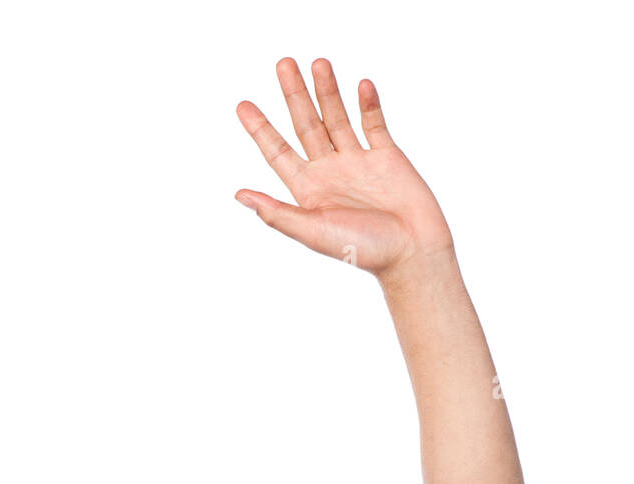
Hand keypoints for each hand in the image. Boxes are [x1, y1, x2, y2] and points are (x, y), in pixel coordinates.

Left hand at [235, 59, 453, 277]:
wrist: (412, 252)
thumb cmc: (362, 249)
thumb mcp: (312, 231)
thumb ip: (277, 212)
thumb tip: (239, 195)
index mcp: (309, 190)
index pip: (278, 153)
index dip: (260, 130)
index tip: (242, 105)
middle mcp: (330, 172)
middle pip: (306, 125)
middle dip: (294, 95)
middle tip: (283, 63)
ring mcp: (358, 162)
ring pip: (337, 118)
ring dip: (328, 91)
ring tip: (318, 62)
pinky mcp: (387, 156)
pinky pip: (373, 123)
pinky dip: (368, 103)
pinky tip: (360, 84)